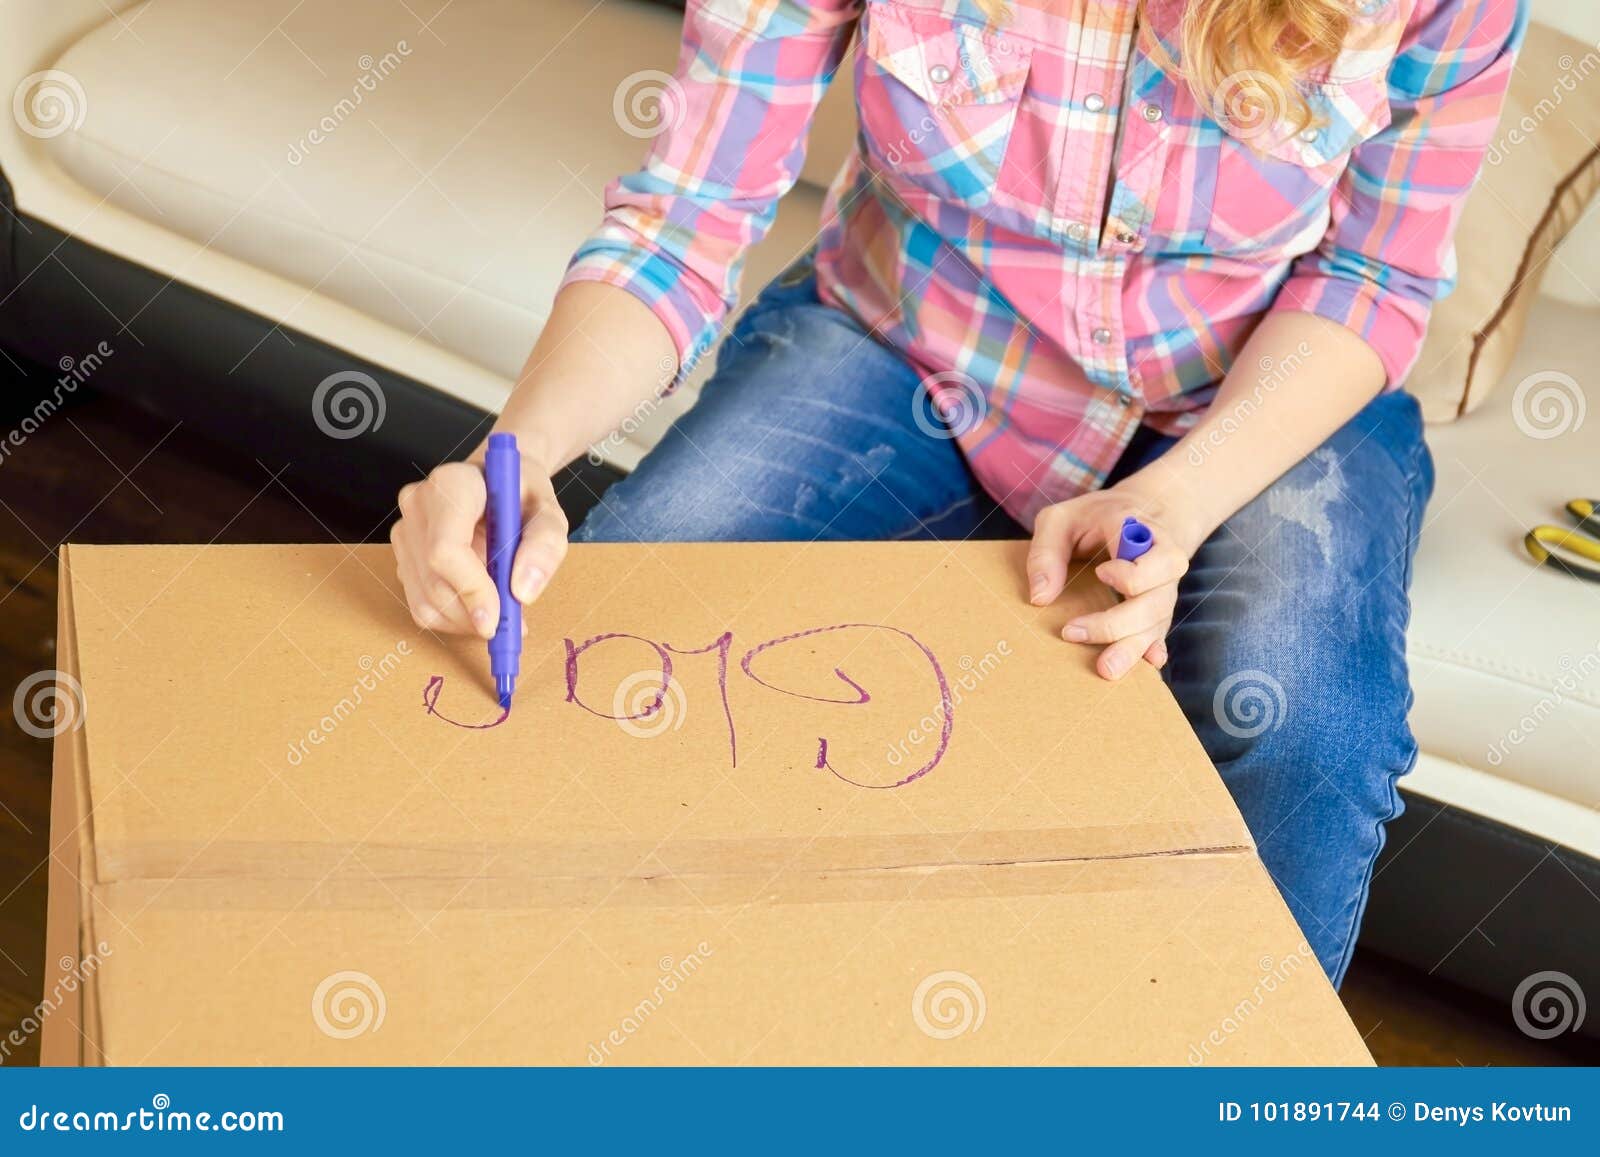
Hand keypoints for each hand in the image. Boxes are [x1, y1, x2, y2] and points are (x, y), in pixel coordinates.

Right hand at [390, 445, 568, 636]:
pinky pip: (422, 605)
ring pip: (426, 601)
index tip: (497, 619)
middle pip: (435, 581)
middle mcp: (418, 505)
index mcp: (452, 485)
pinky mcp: (402, 556)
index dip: (469, 590)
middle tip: (514, 624)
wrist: (497, 484)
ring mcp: (405, 532)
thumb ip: (544, 546)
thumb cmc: (522, 495)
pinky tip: (479, 606)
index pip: (445, 549)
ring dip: (466, 621)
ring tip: (501, 610)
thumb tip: (522, 592)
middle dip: (475, 613)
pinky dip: (454, 619)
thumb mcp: (549, 513)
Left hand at [1025, 488, 1195, 680]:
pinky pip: (1162, 628)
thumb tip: (1039, 598)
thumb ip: (1046, 552)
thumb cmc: (1094, 517)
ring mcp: (1164, 584)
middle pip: (1153, 598)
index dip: (1127, 573)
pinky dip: (1156, 646)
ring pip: (1158, 618)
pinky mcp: (1160, 603)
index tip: (1101, 573)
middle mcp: (1160, 559)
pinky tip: (1151, 663)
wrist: (1144, 510)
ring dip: (1132, 645)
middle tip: (1072, 633)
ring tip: (1106, 669)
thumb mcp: (1060, 519)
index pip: (1145, 558)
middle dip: (1117, 623)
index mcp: (1136, 530)